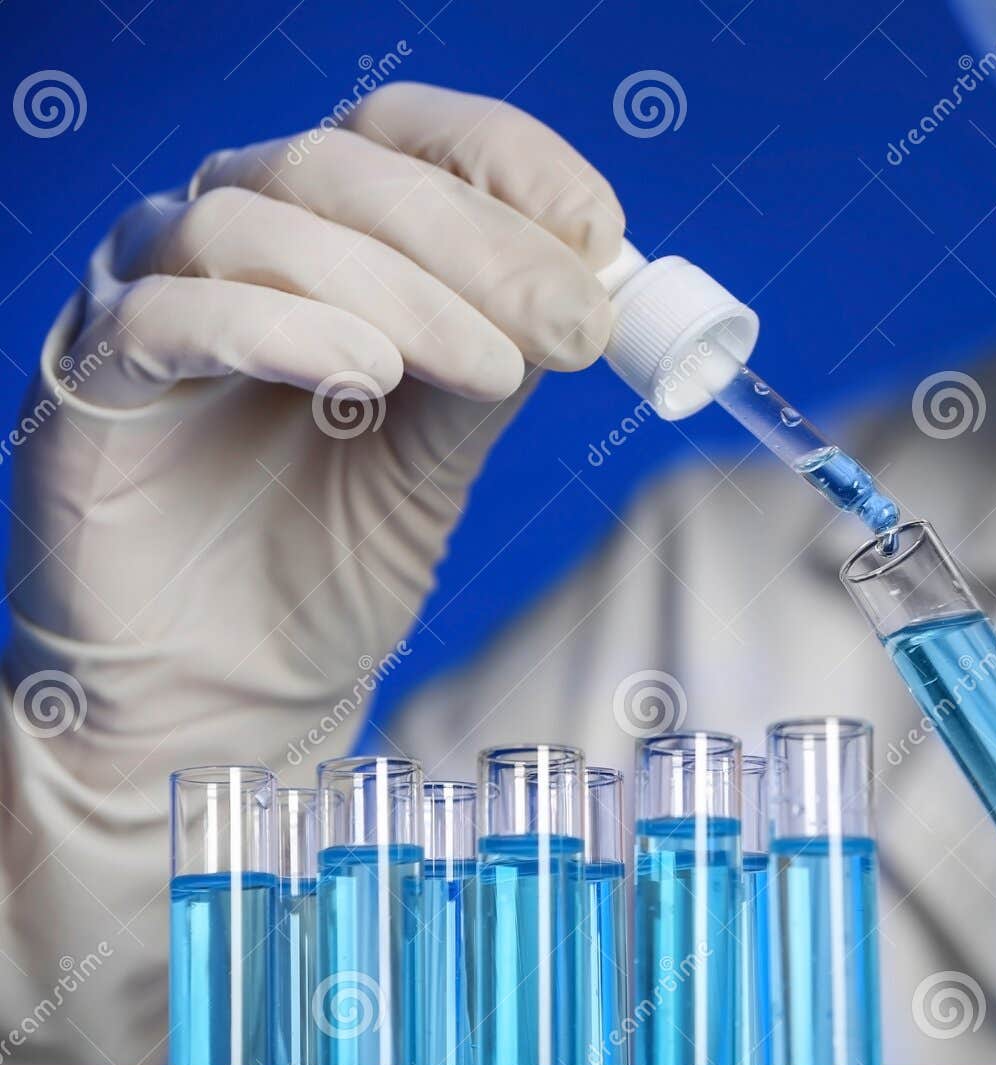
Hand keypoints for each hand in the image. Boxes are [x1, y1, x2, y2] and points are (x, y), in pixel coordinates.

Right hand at [6, 81, 620, 776]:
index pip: (404, 138)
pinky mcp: (94, 379)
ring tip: (487, 370)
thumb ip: (491, 370)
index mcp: (323, 239)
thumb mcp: (438, 458)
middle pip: (339, 168)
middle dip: (474, 240)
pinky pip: (170, 314)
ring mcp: (151, 300)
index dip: (504, 161)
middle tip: (567, 319)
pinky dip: (282, 329)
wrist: (229, 688)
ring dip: (396, 289)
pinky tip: (364, 377)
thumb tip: (583, 292)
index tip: (596, 229)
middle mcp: (232, 244)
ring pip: (259, 224)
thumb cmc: (327, 561)